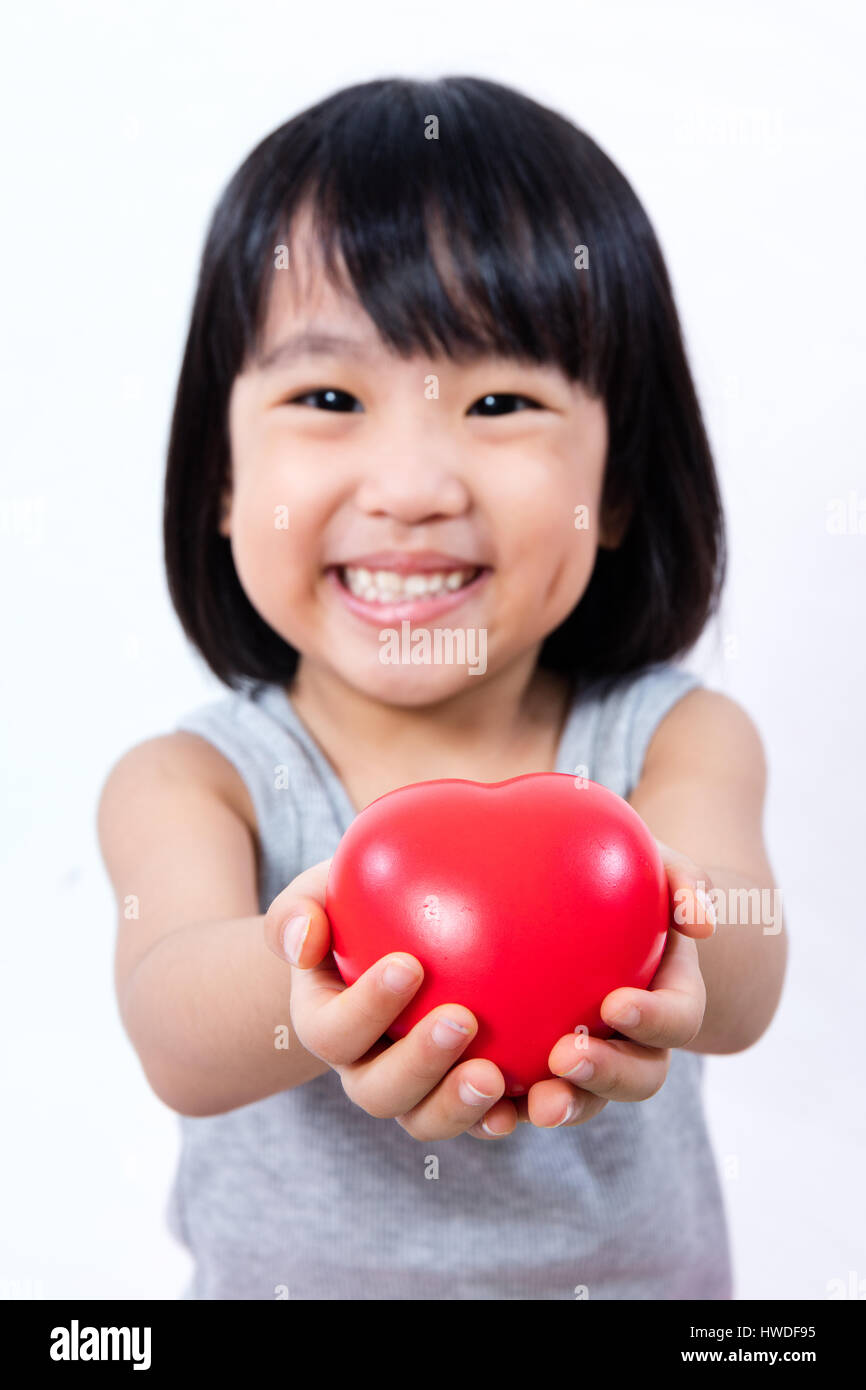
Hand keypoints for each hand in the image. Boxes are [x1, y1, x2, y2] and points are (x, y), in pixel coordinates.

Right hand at [263, 859, 520, 1141]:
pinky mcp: (460, 1097)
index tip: (409, 965)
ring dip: (459, 1104)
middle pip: (379, 1091)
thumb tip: (303, 939)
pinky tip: (539, 1100)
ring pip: (426, 1118)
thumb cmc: (354, 909)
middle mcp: (364, 1070)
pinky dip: (504, 1117)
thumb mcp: (318, 897)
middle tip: (461, 1020)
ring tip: (495, 1075)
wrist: (391, 941)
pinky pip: (480, 1120)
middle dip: (419, 1063)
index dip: (366, 1008)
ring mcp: (413, 1091)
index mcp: (326, 1026)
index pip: (333, 1031)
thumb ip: (299, 911)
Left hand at [507, 840, 714, 1129]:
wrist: (575, 899)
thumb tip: (699, 921)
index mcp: (668, 1001)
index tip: (616, 1003)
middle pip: (636, 1077)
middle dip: (605, 1076)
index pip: (676, 1020)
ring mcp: (588, 1064)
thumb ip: (684, 881)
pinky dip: (506, 1111)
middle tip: (564, 1057)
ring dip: (561, 1105)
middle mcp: (635, 1043)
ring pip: (583, 1101)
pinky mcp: (538, 1073)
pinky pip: (527, 1101)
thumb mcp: (655, 863)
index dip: (654, 1020)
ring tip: (528, 1101)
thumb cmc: (622, 877)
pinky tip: (480, 1104)